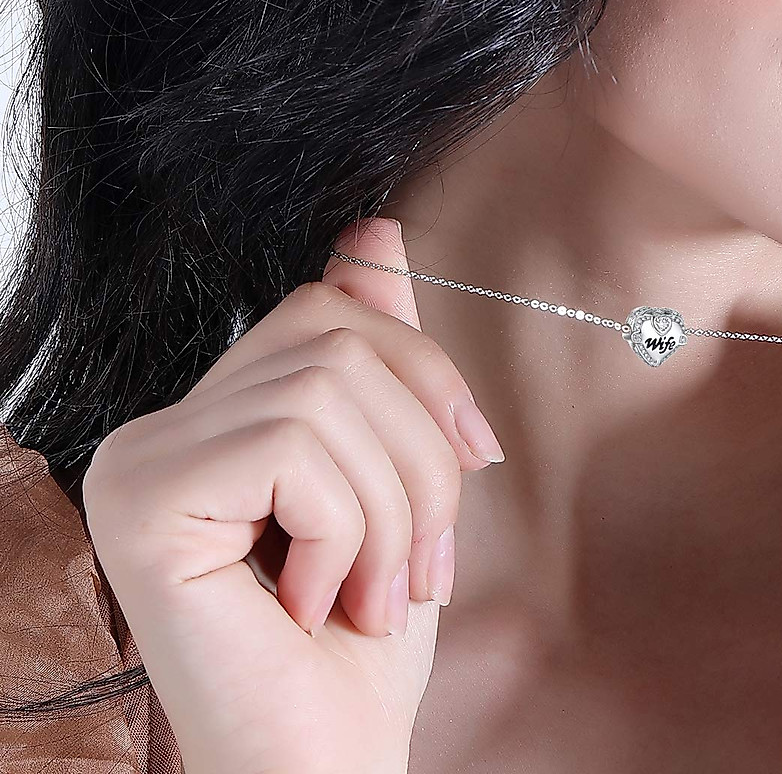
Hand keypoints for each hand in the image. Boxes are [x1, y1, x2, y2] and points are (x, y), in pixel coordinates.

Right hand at [81, 215, 503, 773]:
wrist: (322, 763)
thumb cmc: (362, 635)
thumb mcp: (395, 475)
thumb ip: (378, 353)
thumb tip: (373, 228)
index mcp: (218, 414)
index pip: (329, 308)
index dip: (421, 368)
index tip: (475, 452)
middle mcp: (160, 425)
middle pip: (338, 343)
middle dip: (422, 453)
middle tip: (423, 566)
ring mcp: (139, 458)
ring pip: (328, 392)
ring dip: (392, 508)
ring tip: (375, 593)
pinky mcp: (141, 499)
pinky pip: (292, 444)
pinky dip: (341, 528)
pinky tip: (310, 601)